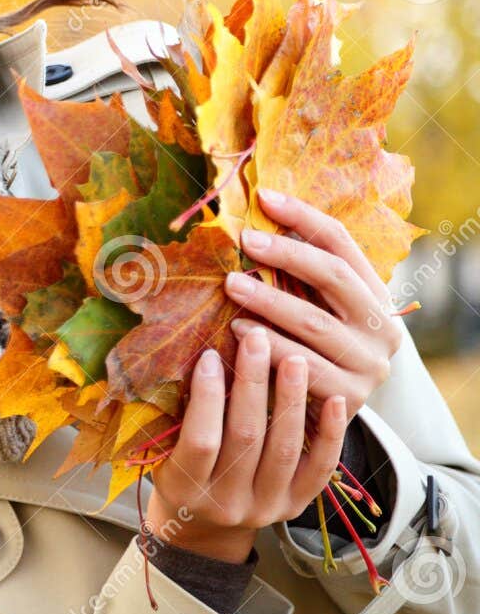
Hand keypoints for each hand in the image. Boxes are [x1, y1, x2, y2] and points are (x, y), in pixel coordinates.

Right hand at [145, 333, 348, 562]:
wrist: (203, 524)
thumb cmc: (177, 474)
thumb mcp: (163, 452)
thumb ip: (178, 418)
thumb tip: (192, 359)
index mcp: (187, 489)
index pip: (201, 440)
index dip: (206, 396)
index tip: (210, 355)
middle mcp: (228, 503)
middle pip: (246, 438)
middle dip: (252, 384)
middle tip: (256, 340)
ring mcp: (266, 507)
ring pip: (284, 448)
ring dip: (290, 399)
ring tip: (294, 358)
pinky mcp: (295, 505)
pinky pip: (319, 468)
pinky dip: (331, 434)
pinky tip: (335, 400)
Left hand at [224, 186, 402, 418]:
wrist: (330, 416)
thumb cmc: (312, 349)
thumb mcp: (316, 308)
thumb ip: (298, 273)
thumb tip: (255, 216)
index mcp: (375, 294)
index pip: (342, 242)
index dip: (303, 216)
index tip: (264, 198)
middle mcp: (382, 326)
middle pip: (333, 276)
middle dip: (287, 255)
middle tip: (245, 242)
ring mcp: (369, 364)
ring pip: (315, 323)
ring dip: (269, 301)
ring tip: (232, 285)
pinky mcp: (349, 397)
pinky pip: (303, 367)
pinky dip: (269, 346)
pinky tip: (239, 331)